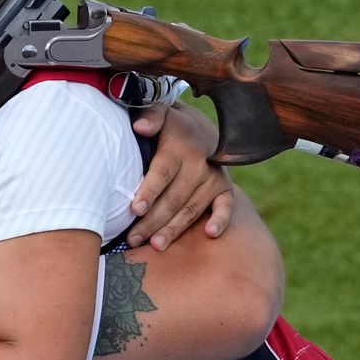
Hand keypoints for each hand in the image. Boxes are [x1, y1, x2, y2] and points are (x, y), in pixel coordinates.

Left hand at [129, 102, 234, 250]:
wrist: (201, 131)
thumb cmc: (170, 128)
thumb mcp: (160, 114)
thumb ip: (150, 116)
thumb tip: (140, 127)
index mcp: (179, 148)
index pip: (162, 172)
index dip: (149, 191)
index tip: (135, 209)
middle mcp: (199, 165)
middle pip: (173, 198)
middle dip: (152, 221)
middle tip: (133, 239)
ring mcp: (213, 179)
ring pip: (191, 209)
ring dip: (174, 229)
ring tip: (156, 245)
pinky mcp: (224, 191)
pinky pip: (226, 208)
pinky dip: (220, 220)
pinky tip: (210, 233)